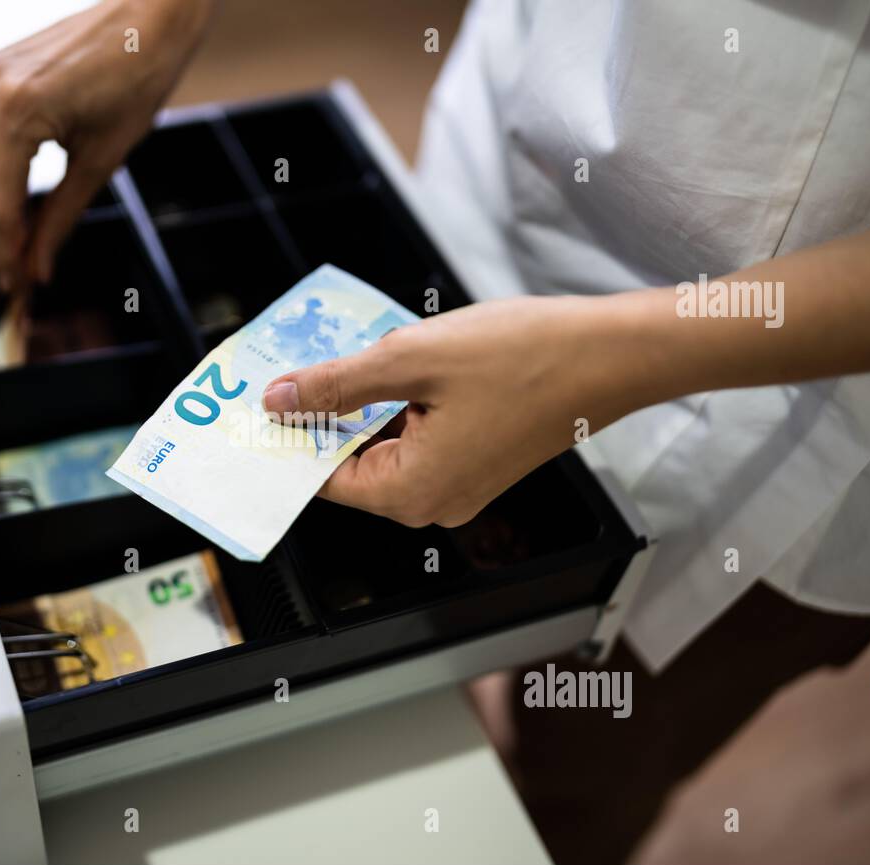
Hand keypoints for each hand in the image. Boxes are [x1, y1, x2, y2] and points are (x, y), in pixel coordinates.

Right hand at [0, 0, 215, 290]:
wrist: (148, 15)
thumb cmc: (137, 77)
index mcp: (17, 110)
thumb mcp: (101, 161)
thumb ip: (61, 218)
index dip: (6, 254)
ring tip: (23, 249)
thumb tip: (39, 267)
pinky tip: (20, 205)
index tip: (18, 288)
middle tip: (20, 278)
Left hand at [261, 206, 869, 528]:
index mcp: (412, 493)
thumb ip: (337, 385)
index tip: (257, 407)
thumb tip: (277, 402)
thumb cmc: (522, 355)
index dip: (289, 441)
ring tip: (349, 358)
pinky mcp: (480, 466)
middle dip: (325, 419)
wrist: (612, 353)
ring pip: (385, 450)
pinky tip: (395, 367)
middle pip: (353, 467)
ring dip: (363, 408)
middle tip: (297, 367)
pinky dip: (399, 410)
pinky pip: (419, 443)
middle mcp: (434, 505)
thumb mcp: (411, 359)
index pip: (323, 480)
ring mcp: (460, 489)